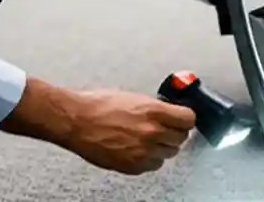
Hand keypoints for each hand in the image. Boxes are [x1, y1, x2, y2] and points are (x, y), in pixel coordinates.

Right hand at [64, 88, 197, 174]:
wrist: (75, 120)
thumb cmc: (96, 105)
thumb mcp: (132, 97)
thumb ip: (153, 107)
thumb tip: (166, 112)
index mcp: (153, 111)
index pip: (188, 119)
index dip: (185, 119)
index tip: (183, 119)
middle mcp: (151, 132)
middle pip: (180, 138)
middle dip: (174, 133)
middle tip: (166, 129)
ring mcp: (142, 151)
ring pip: (168, 154)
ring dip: (162, 147)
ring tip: (148, 139)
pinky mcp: (132, 165)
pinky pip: (152, 165)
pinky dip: (148, 159)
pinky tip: (138, 149)